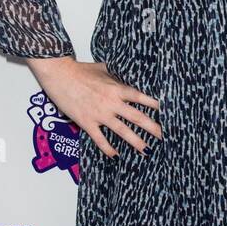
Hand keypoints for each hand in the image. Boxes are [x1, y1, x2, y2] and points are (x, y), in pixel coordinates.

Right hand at [26, 57, 161, 157]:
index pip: (141, 97)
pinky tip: (116, 156)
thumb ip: (117, 76)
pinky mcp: (87, 122)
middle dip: (153, 128)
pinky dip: (108, 149)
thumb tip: (129, 75)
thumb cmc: (80, 70)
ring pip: (122, 131)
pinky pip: (100, 139)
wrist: (59, 74)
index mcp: (117, 88)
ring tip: (147, 151)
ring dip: (136, 142)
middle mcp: (111, 103)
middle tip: (165, 136)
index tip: (168, 112)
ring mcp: (100, 114)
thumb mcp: (103, 69)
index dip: (155, 105)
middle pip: (137, 117)